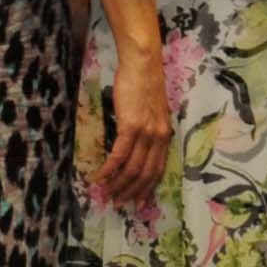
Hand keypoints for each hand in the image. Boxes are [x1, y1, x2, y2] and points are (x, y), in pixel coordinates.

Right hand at [102, 47, 171, 204]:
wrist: (143, 64)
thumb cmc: (144, 83)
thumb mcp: (153, 110)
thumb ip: (150, 128)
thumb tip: (137, 143)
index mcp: (165, 135)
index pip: (158, 169)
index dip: (147, 188)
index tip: (138, 202)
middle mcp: (159, 137)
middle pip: (145, 173)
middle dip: (131, 192)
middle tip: (118, 203)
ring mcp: (146, 133)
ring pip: (132, 168)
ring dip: (118, 184)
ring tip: (105, 193)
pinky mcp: (131, 126)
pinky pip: (120, 155)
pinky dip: (109, 169)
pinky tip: (100, 177)